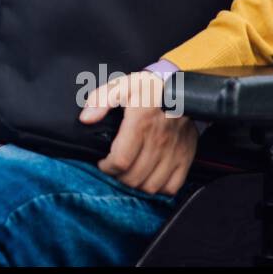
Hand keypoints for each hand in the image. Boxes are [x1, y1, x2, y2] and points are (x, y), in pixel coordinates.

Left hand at [78, 70, 197, 195]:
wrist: (182, 89)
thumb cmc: (149, 88)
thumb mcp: (122, 85)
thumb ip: (101, 99)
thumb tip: (86, 118)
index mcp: (140, 124)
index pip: (120, 160)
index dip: (106, 167)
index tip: (103, 162)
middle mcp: (158, 141)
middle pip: (133, 177)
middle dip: (118, 177)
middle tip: (115, 169)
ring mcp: (174, 151)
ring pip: (151, 186)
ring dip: (136, 184)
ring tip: (130, 173)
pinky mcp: (186, 157)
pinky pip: (172, 186)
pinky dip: (159, 188)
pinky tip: (150, 177)